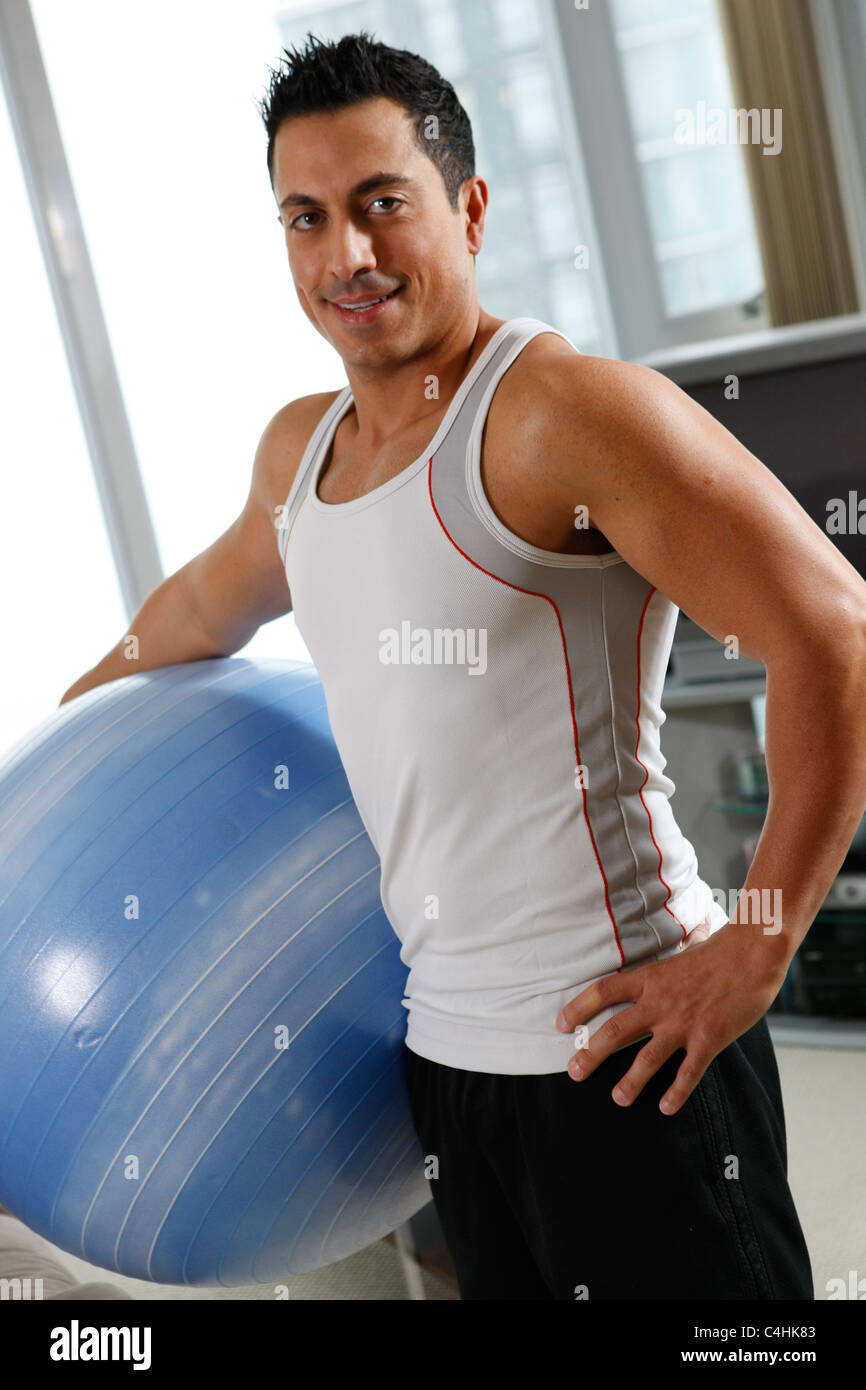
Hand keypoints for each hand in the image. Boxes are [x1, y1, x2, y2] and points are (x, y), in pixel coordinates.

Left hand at [554, 924, 785, 1114]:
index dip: (578, 1008)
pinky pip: (688, 1072)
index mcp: (650, 978)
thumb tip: (651, 975)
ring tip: (618, 1098)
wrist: (753, 951)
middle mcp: (660, 1002)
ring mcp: (683, 1022)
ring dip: (629, 1082)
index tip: (560, 1023)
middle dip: (590, 1054)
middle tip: (574, 1072)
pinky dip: (676, 1092)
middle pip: (614, 1031)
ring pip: (646, 1059)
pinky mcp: (709, 1039)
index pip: (603, 992)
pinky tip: (666, 1107)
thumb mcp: (679, 955)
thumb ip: (662, 972)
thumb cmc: (719, 950)